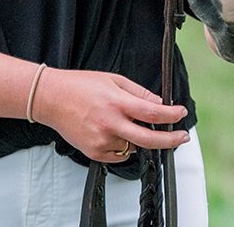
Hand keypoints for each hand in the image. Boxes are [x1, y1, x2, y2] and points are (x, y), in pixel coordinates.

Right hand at [30, 68, 188, 162]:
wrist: (51, 99)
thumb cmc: (81, 86)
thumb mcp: (113, 80)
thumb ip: (139, 93)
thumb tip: (160, 105)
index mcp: (116, 102)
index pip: (151, 113)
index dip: (171, 115)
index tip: (181, 113)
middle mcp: (110, 124)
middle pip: (149, 140)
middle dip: (171, 140)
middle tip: (182, 137)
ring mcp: (102, 141)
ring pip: (134, 147)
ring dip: (139, 138)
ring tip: (125, 122)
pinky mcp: (95, 153)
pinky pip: (119, 154)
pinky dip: (124, 145)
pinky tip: (113, 130)